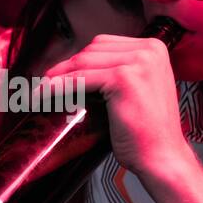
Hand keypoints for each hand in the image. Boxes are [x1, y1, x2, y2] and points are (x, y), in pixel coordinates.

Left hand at [41, 33, 191, 180]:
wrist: (163, 158)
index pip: (104, 44)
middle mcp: (149, 50)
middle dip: (66, 67)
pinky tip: (45, 94)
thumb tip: (81, 70)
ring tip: (40, 91)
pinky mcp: (124, 78)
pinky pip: (81, 79)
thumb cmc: (148, 133)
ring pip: (84, 62)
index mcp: (154, 48)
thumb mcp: (139, 91)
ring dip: (57, 76)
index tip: (58, 74)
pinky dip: (59, 87)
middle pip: (92, 49)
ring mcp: (138, 62)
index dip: (79, 59)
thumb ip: (120, 73)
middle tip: (45, 84)